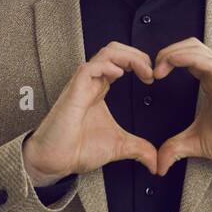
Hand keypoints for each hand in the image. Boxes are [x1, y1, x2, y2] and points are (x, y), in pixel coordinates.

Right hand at [23, 42, 158, 182]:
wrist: (55, 161)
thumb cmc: (78, 149)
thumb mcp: (118, 146)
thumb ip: (139, 149)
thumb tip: (156, 161)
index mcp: (100, 89)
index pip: (120, 61)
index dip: (138, 61)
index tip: (152, 77)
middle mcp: (91, 83)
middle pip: (114, 50)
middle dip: (136, 54)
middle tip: (150, 71)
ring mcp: (82, 86)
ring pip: (104, 54)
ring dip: (128, 56)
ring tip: (142, 69)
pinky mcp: (73, 93)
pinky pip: (89, 69)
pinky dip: (107, 66)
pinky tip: (120, 74)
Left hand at [152, 38, 211, 177]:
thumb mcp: (197, 143)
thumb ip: (176, 148)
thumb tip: (157, 164)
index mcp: (209, 81)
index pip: (186, 57)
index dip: (166, 60)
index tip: (151, 78)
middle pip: (189, 45)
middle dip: (166, 52)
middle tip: (152, 71)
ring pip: (196, 48)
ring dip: (173, 53)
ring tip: (159, 69)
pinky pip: (208, 62)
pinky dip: (186, 59)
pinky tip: (173, 66)